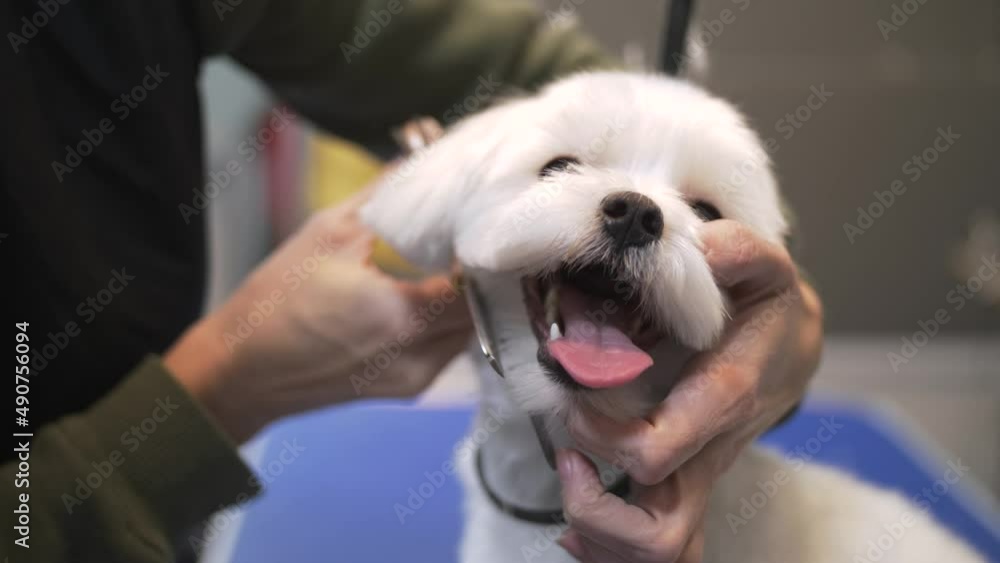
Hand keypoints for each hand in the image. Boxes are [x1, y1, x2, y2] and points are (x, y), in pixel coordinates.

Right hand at [165, 192, 470, 441]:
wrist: (241, 371)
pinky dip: (451, 320)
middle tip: (477, 233)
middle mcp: (419, 355)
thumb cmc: (276, 301)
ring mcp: (416, 378)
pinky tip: (436, 293)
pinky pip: (449, 349)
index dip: (485, 248)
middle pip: (483, 309)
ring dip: (470, 297)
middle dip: (483, 271)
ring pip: (471, 331)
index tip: (483, 218)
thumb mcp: (328, 231)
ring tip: (458, 259)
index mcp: (402, 315)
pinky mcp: (406, 388)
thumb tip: (420, 158)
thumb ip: (386, 194)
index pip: (477, 280)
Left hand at [556, 220, 822, 561]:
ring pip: (661, 551)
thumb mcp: (763, 266)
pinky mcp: (685, 482)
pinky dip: (609, 545)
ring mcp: (697, 474)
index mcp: (723, 400)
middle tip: (567, 451)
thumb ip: (738, 250)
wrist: (792, 343)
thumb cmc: (767, 306)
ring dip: (599, 533)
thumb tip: (699, 247)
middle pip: (660, 530)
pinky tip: (576, 526)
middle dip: (595, 504)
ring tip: (570, 477)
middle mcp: (708, 451)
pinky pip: (661, 545)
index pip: (660, 451)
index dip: (604, 437)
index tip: (574, 395)